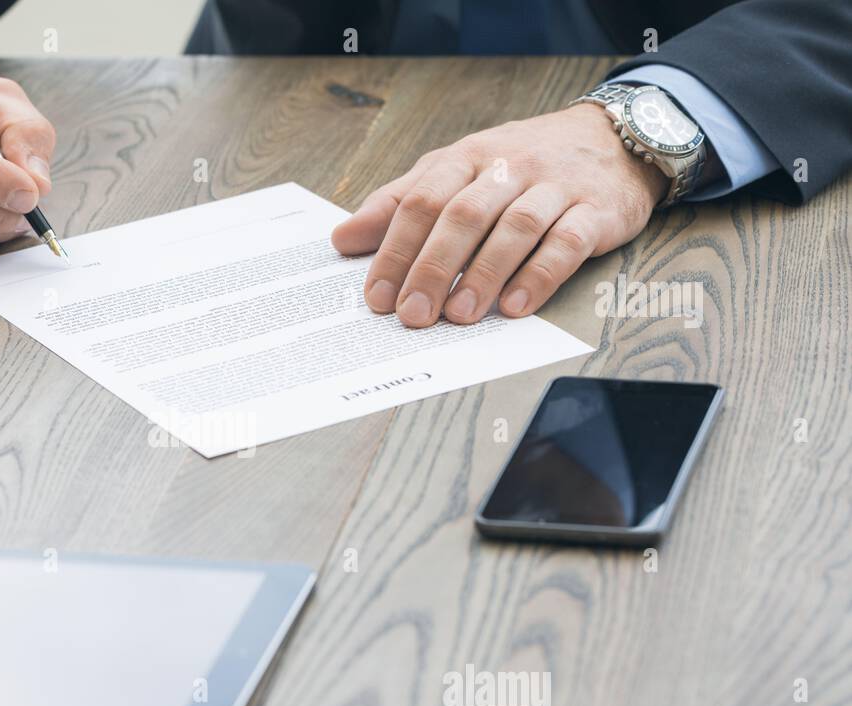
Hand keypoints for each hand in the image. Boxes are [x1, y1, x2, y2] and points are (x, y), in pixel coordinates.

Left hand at [331, 103, 668, 325]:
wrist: (614, 137)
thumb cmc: (521, 164)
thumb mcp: (455, 172)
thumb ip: (400, 203)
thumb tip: (343, 239)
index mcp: (468, 158)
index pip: (422, 201)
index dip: (395, 250)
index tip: (377, 296)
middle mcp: (510, 167)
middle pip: (464, 215)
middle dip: (433, 268)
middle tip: (412, 314)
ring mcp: (556, 187)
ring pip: (516, 227)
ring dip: (483, 274)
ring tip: (458, 315)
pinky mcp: (597, 210)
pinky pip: (568, 242)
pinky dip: (540, 275)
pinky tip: (514, 306)